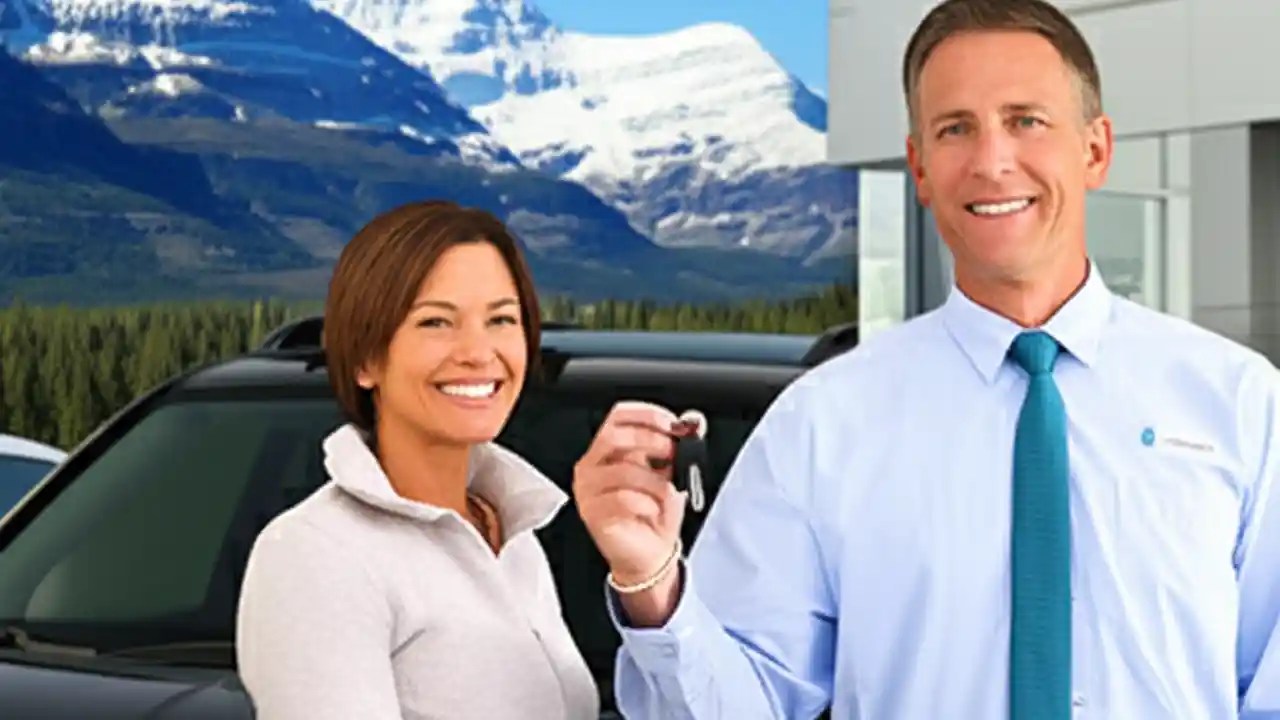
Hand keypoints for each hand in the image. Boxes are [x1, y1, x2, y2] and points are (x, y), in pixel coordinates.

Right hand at [573, 400, 686, 585]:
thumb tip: (695, 421)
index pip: (619, 416)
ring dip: (654, 481)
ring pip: (623, 470)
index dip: (648, 415)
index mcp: (607, 450)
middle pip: (614, 436)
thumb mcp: (672, 471)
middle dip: (650, 441)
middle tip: (672, 453)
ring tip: (664, 494)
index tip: (674, 425)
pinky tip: (651, 509)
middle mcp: (592, 466)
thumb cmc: (655, 512)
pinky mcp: (593, 513)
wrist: (649, 553)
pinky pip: (622, 499)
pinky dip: (645, 502)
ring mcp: (588, 490)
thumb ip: (680, 443)